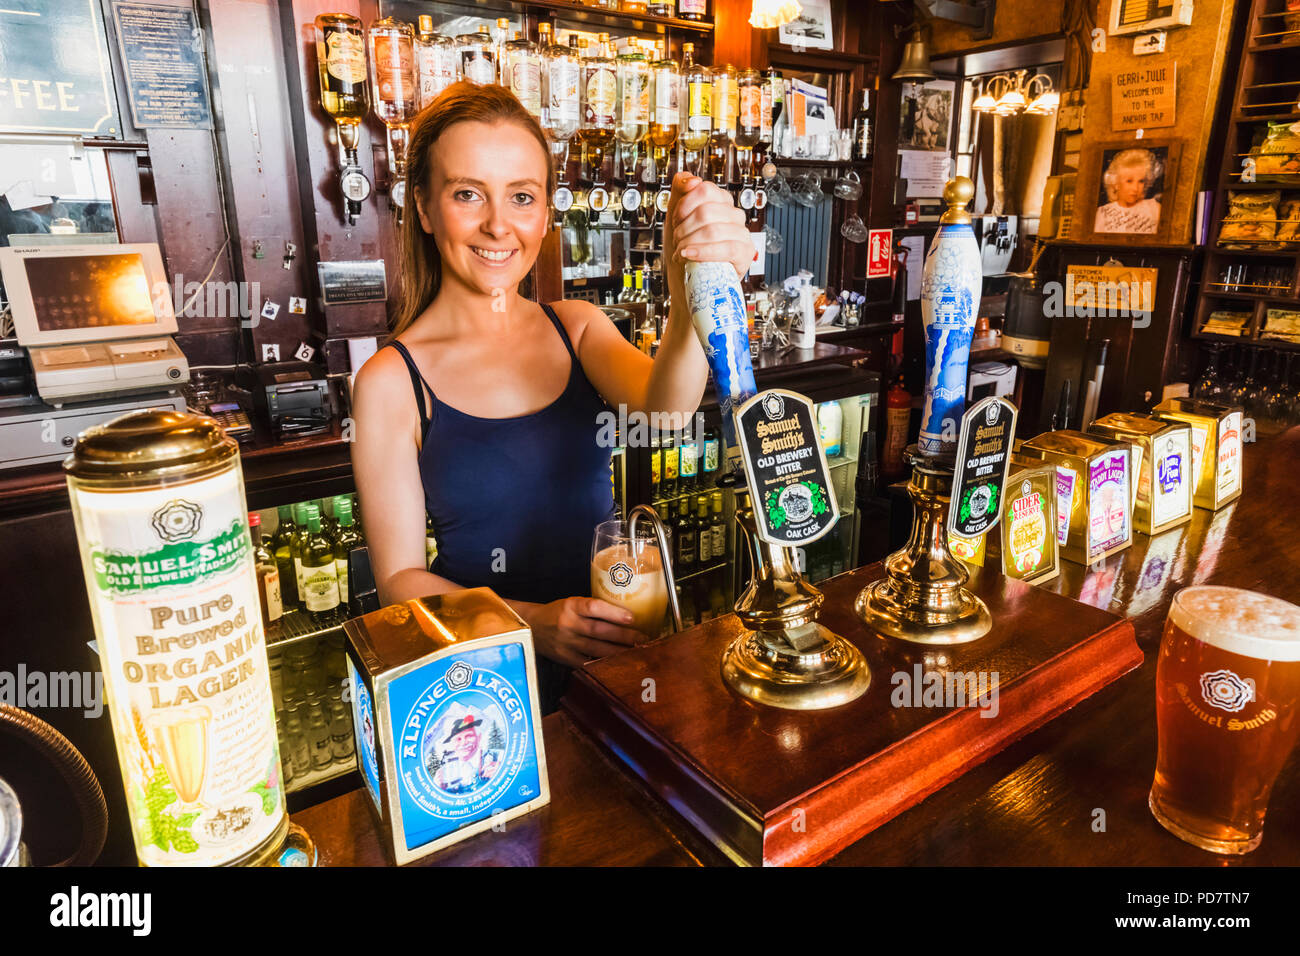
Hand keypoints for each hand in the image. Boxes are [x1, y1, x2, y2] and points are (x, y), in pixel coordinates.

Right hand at [525, 596, 643, 667]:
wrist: (530, 627)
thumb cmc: (557, 613)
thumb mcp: (572, 603)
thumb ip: (593, 609)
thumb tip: (627, 616)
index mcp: (570, 605)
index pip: (594, 607)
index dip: (614, 613)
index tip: (632, 617)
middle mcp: (567, 624)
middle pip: (599, 631)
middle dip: (624, 635)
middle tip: (643, 638)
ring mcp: (566, 643)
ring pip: (596, 649)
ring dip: (619, 651)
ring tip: (636, 652)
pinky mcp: (565, 658)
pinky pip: (587, 663)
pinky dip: (603, 664)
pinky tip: (618, 664)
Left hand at [663, 172, 754, 309]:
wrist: (687, 286)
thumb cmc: (684, 254)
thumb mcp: (675, 221)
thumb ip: (679, 193)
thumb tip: (689, 178)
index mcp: (720, 203)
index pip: (705, 190)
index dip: (684, 206)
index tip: (675, 222)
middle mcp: (733, 216)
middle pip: (706, 210)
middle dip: (684, 228)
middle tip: (677, 242)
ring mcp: (742, 234)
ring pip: (714, 229)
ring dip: (689, 242)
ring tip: (681, 253)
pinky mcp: (745, 254)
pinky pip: (727, 248)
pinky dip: (703, 252)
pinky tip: (689, 256)